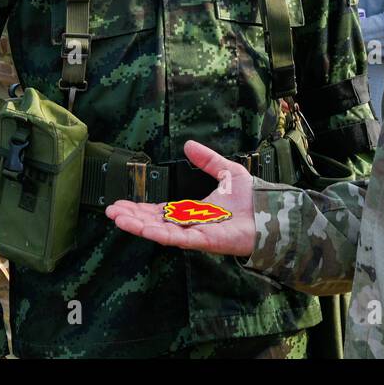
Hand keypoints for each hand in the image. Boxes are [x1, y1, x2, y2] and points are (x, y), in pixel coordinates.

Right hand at [105, 141, 256, 256]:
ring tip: (117, 218)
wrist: (272, 212)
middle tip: (111, 212)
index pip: (160, 212)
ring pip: (161, 232)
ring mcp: (195, 234)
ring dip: (138, 226)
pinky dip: (158, 233)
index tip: (120, 204)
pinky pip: (177, 238)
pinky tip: (141, 228)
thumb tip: (188, 144)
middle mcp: (190, 225)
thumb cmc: (253, 198)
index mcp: (193, 212)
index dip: (140, 209)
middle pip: (155, 223)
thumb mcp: (227, 171)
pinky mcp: (204, 241)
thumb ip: (208, 159)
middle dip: (132, 218)